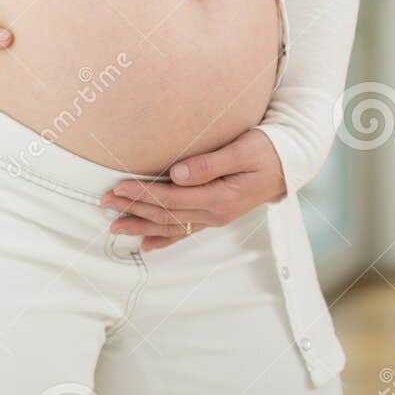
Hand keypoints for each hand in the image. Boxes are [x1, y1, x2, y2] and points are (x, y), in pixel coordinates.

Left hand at [99, 128, 286, 251]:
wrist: (290, 164)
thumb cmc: (267, 150)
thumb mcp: (243, 151)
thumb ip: (210, 163)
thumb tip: (177, 174)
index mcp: (220, 198)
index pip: (172, 198)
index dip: (143, 193)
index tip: (118, 186)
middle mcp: (215, 213)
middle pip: (166, 214)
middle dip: (133, 209)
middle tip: (104, 203)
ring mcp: (214, 217)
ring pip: (171, 226)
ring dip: (141, 225)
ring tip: (114, 226)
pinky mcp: (214, 215)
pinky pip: (185, 231)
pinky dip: (163, 239)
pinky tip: (145, 244)